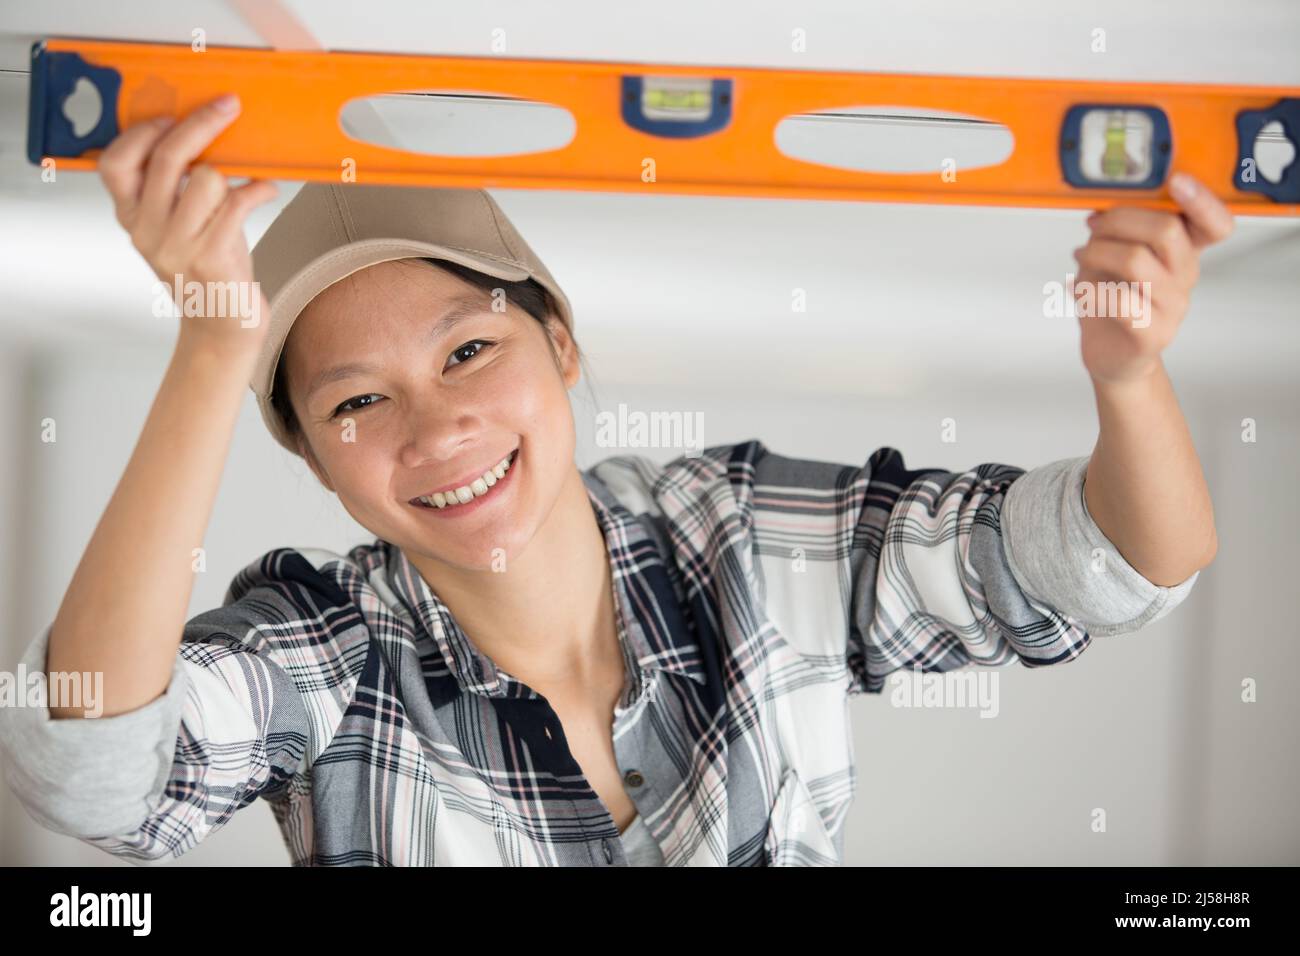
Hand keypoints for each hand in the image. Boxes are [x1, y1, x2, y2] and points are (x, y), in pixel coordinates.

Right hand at [96, 93, 278, 354]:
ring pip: (207, 179)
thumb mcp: (177, 226)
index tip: (170, 116)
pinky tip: (266, 189)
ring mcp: (178, 246)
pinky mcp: (212, 257)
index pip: (113, 163)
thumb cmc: (206, 269)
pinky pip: (237, 203)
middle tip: (227, 107)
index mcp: (131, 217)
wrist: (222, 326)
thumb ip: (174, 188)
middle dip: (201, 124)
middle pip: (166, 158)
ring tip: (244, 185)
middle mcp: (147, 231)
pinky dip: (258, 190)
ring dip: (232, 174)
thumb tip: (199, 133)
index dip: (140, 133)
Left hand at [1072, 172, 1233, 383]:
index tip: (1176, 181)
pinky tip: (1078, 289)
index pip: (1216, 223)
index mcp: (1186, 251)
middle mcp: (1186, 276)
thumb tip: (1101, 208)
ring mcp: (1172, 307)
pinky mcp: (1152, 333)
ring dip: (1097, 252)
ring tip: (1082, 257)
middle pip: (1167, 231)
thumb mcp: (1117, 256)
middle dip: (1120, 220)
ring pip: (1136, 261)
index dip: (1202, 200)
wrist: (1113, 355)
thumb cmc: (1114, 299)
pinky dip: (1088, 289)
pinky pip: (1119, 300)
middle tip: (1093, 227)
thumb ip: (1121, 231)